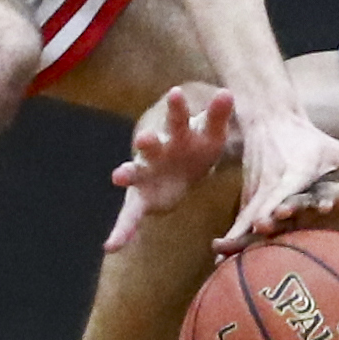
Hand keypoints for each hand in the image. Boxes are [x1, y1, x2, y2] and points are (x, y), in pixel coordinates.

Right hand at [103, 85, 234, 251]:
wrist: (183, 168)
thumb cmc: (197, 146)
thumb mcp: (210, 133)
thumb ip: (217, 115)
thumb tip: (227, 92)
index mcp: (175, 133)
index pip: (178, 117)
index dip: (177, 106)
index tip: (176, 92)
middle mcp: (155, 151)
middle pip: (151, 143)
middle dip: (147, 141)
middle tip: (144, 138)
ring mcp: (145, 174)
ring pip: (133, 173)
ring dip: (126, 174)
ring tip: (118, 176)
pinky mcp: (141, 199)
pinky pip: (129, 216)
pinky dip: (121, 231)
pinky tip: (111, 247)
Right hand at [224, 113, 338, 253]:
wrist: (271, 118)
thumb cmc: (309, 139)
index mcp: (295, 171)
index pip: (287, 188)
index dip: (281, 203)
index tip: (275, 218)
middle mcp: (272, 181)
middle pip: (261, 207)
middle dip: (253, 227)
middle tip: (242, 250)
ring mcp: (257, 189)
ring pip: (246, 215)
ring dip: (236, 237)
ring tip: (222, 263)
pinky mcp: (249, 195)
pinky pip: (241, 218)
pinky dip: (232, 236)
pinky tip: (221, 258)